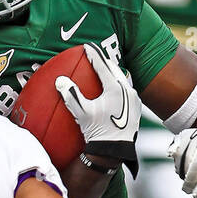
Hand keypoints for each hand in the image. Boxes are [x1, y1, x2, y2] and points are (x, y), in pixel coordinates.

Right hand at [54, 43, 140, 172]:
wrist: (114, 151)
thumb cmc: (97, 131)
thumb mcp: (81, 112)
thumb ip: (71, 94)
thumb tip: (60, 80)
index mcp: (114, 88)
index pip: (102, 65)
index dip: (93, 54)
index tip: (86, 46)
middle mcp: (127, 90)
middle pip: (115, 69)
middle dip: (104, 61)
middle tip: (96, 55)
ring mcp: (134, 99)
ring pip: (123, 79)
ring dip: (113, 73)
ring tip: (106, 70)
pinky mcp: (136, 108)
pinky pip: (127, 90)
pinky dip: (118, 85)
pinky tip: (114, 89)